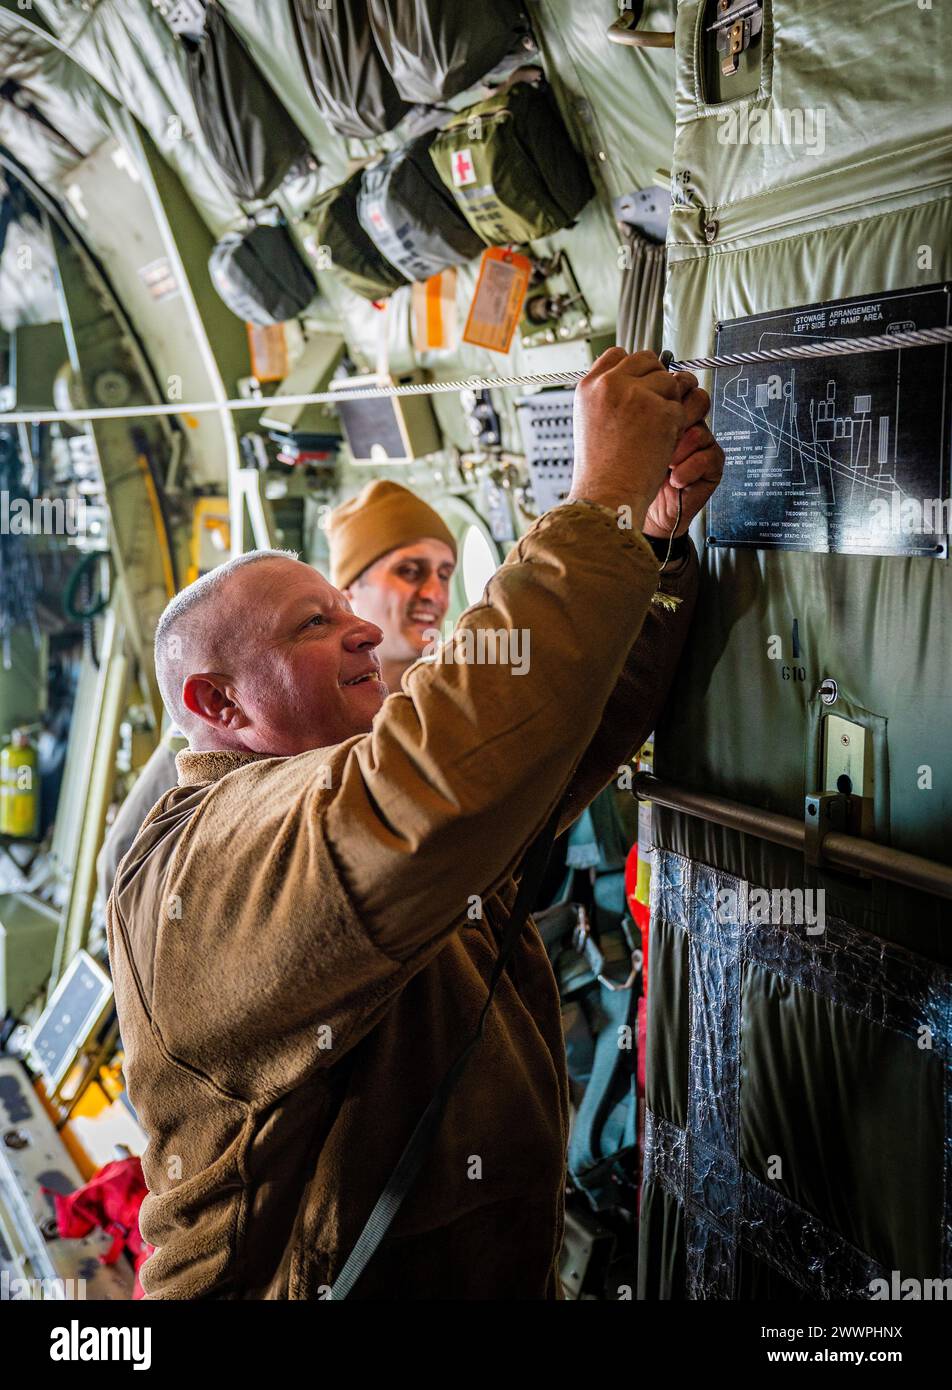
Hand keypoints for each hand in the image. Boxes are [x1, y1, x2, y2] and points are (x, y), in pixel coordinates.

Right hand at [568, 349, 696, 529]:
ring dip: (668, 403)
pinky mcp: (662, 412)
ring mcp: (638, 396)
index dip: (632, 368)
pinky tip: (658, 442)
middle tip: (653, 407)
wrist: (608, 495)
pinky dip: (676, 425)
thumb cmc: (599, 470)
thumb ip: (606, 395)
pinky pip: (681, 407)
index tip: (637, 383)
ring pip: (669, 381)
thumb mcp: (589, 421)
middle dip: (655, 380)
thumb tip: (630, 380)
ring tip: (652, 431)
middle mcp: (611, 385)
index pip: (618, 354)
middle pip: (648, 360)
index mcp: (589, 386)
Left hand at [643, 386, 724, 538]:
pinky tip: (673, 479)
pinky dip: (687, 469)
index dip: (669, 394)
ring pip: (700, 430)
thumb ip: (633, 408)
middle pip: (697, 399)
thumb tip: (631, 384)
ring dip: (677, 449)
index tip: (652, 409)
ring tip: (663, 464)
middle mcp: (687, 424)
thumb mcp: (626, 436)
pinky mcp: (712, 465)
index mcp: (667, 411)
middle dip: (675, 419)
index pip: (680, 384)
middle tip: (658, 439)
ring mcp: (701, 444)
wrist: (637, 510)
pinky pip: (708, 456)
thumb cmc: (630, 474)